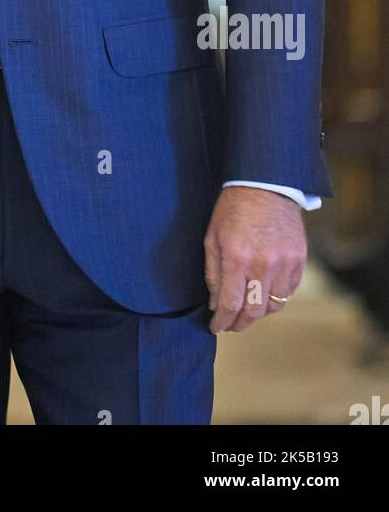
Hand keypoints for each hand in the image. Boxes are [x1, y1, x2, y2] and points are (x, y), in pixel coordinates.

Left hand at [204, 185, 305, 333]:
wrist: (266, 184)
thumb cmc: (234, 209)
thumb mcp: (213, 237)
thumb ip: (213, 273)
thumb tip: (215, 304)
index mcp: (237, 257)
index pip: (230, 303)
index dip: (222, 321)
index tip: (215, 327)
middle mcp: (263, 264)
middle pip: (254, 311)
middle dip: (240, 323)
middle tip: (231, 325)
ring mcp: (285, 263)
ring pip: (274, 305)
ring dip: (259, 313)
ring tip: (247, 310)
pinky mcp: (299, 259)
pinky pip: (289, 291)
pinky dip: (276, 297)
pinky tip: (264, 293)